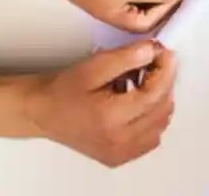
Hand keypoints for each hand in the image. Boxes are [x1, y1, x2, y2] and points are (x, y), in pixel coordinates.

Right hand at [24, 41, 176, 166]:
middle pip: (162, 108)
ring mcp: (121, 153)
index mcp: (110, 119)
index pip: (155, 94)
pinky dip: (152, 117)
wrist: (43, 113)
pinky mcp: (121, 157)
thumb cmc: (62, 91)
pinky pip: (152, 136)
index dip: (165, 70)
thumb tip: (154, 51)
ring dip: (159, 99)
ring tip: (142, 83)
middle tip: (153, 64)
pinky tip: (138, 103)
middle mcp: (118, 141)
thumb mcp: (93, 67)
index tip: (165, 53)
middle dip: (163, 82)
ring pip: (161, 122)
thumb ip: (126, 58)